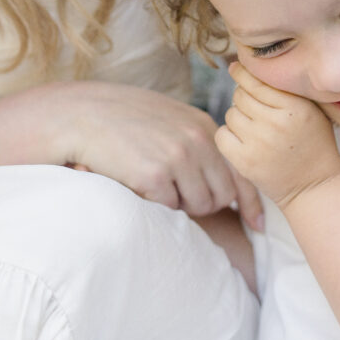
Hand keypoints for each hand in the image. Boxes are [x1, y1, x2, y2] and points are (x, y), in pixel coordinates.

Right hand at [35, 81, 263, 226]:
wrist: (82, 116)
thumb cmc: (123, 120)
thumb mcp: (170, 119)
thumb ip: (198, 142)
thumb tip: (226, 182)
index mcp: (204, 126)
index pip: (241, 171)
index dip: (251, 202)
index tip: (257, 223)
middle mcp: (197, 140)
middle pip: (222, 195)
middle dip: (206, 203)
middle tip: (177, 193)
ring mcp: (178, 157)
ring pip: (200, 206)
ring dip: (181, 205)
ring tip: (155, 184)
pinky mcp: (155, 176)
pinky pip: (170, 208)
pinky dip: (157, 204)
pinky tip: (138, 183)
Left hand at [215, 62, 339, 208]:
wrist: (314, 188)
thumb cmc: (314, 144)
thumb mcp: (311, 110)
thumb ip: (285, 89)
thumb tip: (241, 65)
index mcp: (295, 107)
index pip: (256, 80)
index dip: (243, 72)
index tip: (236, 68)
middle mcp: (276, 123)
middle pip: (240, 95)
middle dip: (245, 99)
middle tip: (258, 111)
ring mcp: (258, 143)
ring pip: (231, 113)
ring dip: (239, 118)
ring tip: (256, 129)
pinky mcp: (245, 162)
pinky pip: (221, 134)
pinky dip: (228, 135)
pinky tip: (243, 140)